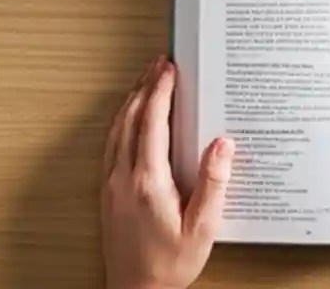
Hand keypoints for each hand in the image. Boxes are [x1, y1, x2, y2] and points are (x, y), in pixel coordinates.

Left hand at [101, 55, 234, 288]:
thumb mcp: (202, 229)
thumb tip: (222, 145)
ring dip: (131, 101)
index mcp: (148, 182)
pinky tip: (130, 120)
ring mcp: (111, 185)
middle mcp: (124, 179)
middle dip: (146, 86)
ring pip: (117, 130)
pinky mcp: (107, 194)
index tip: (169, 69)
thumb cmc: (169, 267)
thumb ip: (213, 185)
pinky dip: (122, 122)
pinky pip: (112, 145)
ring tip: (146, 82)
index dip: (161, 91)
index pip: (152, 123)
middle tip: (159, 64)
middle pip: (131, 119)